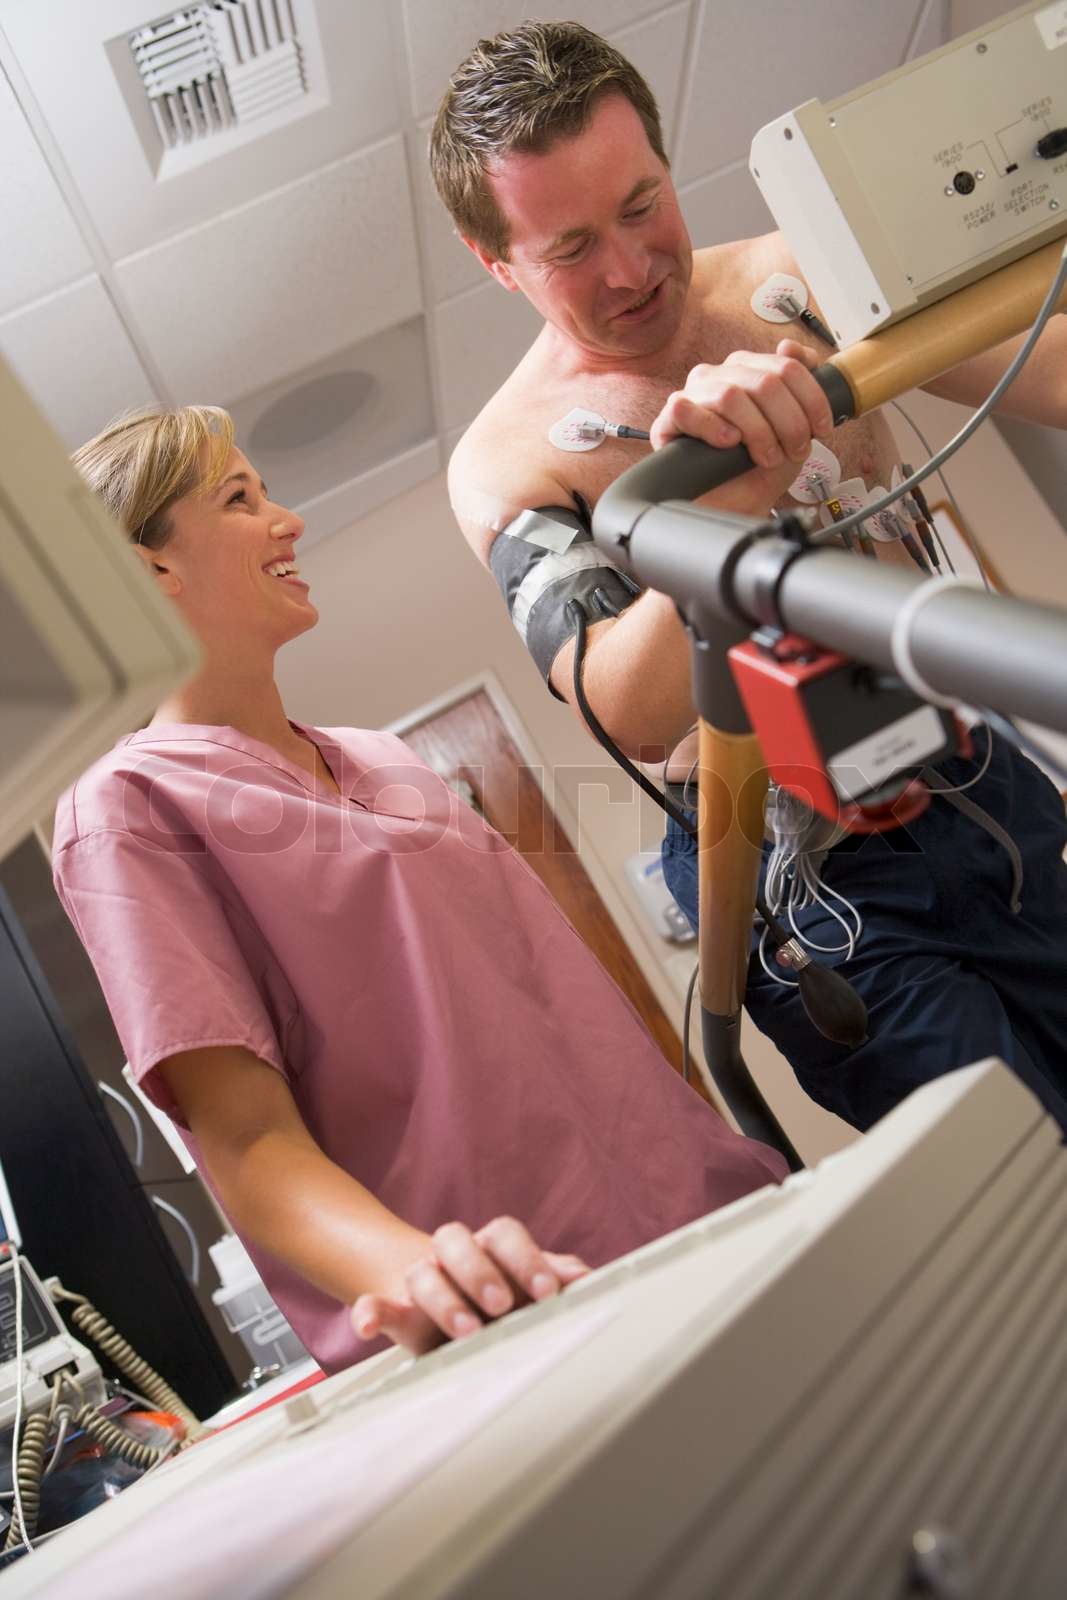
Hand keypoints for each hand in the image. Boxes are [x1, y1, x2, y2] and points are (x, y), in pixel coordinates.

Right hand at [351, 1216, 589, 1355]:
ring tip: (466, 1330)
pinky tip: (369, 1324)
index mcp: (488, 1244)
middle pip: (456, 1239)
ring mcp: (421, 1280)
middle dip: (480, 1270)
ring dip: (442, 1299)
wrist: (438, 1303)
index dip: (525, 1257)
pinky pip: (374, 1304)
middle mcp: (452, 1255)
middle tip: (502, 1304)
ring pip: (421, 1273)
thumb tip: (589, 1279)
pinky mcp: (394, 1310)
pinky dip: (370, 1312)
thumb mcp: (525, 1285)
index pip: (504, 1233)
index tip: (547, 1291)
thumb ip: (554, 1277)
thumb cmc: (493, 1293)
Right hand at [650, 340, 834, 468]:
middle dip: (789, 422)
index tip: (821, 429)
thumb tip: (791, 347)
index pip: (787, 365)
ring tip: (765, 456)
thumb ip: (801, 384)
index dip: (812, 399)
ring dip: (758, 432)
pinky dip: (712, 428)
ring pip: (731, 395)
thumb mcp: (796, 427)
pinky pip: (686, 410)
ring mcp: (694, 396)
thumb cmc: (759, 468)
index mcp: (749, 369)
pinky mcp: (669, 421)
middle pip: (766, 381)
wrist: (734, 506)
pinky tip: (728, 443)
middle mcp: (721, 376)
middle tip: (794, 450)